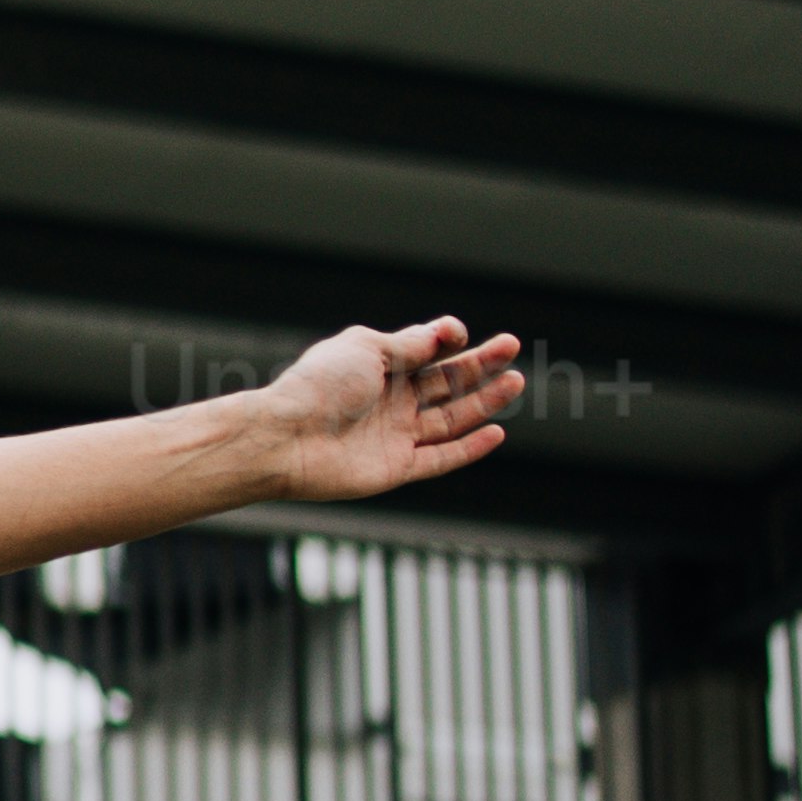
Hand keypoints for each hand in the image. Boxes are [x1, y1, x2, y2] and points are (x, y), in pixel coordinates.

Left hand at [252, 314, 522, 505]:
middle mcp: (388, 400)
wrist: (287, 439)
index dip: (447, 339)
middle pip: (445, 381)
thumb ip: (410, 345)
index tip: (459, 333)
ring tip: (515, 381)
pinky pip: (440, 458)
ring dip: (484, 401)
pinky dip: (469, 448)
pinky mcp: (395, 467)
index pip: (425, 351)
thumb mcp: (367, 349)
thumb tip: (448, 333)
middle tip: (512, 346)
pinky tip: (496, 432)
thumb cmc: (319, 387)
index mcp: (378, 366)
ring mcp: (393, 434)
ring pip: (450, 417)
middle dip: (479, 364)